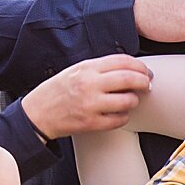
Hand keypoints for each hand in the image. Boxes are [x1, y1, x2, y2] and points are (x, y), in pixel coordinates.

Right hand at [22, 54, 152, 140]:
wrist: (37, 114)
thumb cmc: (57, 91)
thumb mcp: (76, 71)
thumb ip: (99, 68)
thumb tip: (128, 69)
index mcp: (87, 68)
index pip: (123, 61)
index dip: (140, 65)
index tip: (145, 71)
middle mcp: (90, 84)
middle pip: (129, 78)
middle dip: (144, 81)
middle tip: (147, 84)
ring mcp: (91, 105)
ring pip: (128, 101)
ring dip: (134, 100)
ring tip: (131, 100)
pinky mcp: (91, 123)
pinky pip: (119, 120)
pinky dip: (124, 116)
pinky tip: (119, 113)